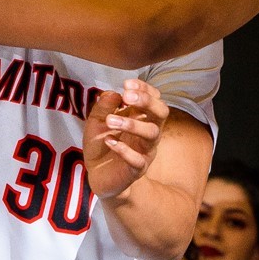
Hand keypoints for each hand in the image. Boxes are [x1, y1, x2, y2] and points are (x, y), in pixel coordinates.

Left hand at [83, 79, 166, 199]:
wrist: (98, 174)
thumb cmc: (102, 143)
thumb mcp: (96, 121)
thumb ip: (104, 107)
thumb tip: (113, 93)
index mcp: (141, 117)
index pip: (153, 98)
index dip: (144, 88)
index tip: (126, 84)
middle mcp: (148, 131)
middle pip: (161, 112)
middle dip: (147, 102)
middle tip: (128, 97)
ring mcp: (145, 150)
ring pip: (152, 134)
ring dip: (133, 124)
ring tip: (110, 121)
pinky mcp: (138, 169)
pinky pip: (138, 159)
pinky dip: (123, 149)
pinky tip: (109, 141)